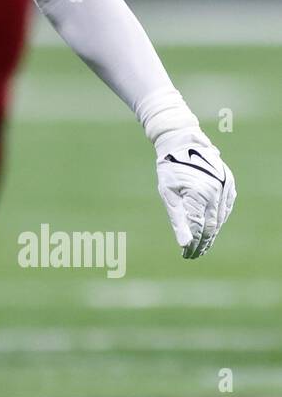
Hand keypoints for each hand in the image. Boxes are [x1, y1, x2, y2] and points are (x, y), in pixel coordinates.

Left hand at [155, 136, 235, 258]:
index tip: (186, 255)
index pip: (198, 229)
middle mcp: (216, 192)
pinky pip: (225, 208)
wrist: (183, 141)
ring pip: (219, 219)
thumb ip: (178, 219)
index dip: (193, 245)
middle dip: (202, 243)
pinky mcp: (229, 184)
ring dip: (211, 234)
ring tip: (201, 247)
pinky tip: (211, 229)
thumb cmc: (170, 168)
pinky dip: (218, 220)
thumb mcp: (168, 194)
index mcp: (199, 195)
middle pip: (210, 227)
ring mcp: (225, 188)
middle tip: (193, 255)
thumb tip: (184, 243)